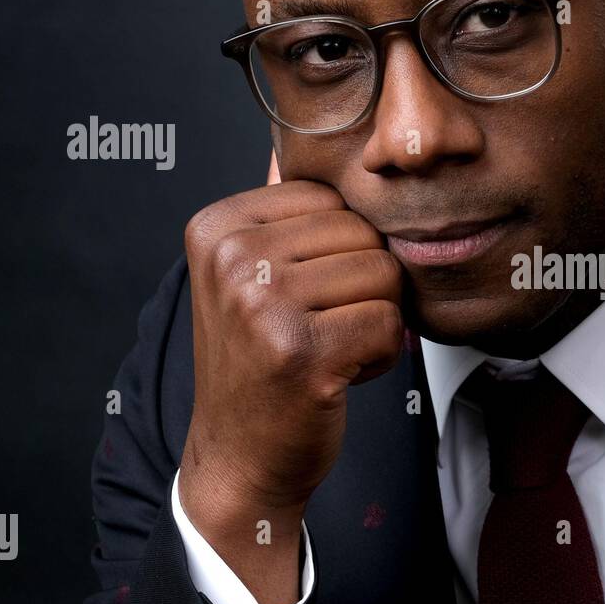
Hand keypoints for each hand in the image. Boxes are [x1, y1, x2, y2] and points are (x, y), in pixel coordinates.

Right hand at [178, 168, 403, 603]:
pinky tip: (340, 375)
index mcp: (216, 228)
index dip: (340, 251)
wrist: (241, 457)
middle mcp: (232, 259)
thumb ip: (271, 214)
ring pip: (383, 276)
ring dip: (374, 321)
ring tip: (330, 350)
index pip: (332, 200)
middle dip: (363, 287)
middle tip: (321, 329)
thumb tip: (285, 146)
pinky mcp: (301, 353)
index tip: (303, 295)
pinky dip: (380, 355)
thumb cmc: (258, 365)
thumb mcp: (244, 277)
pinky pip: (388, 323)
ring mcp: (262, 305)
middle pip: (363, 234)